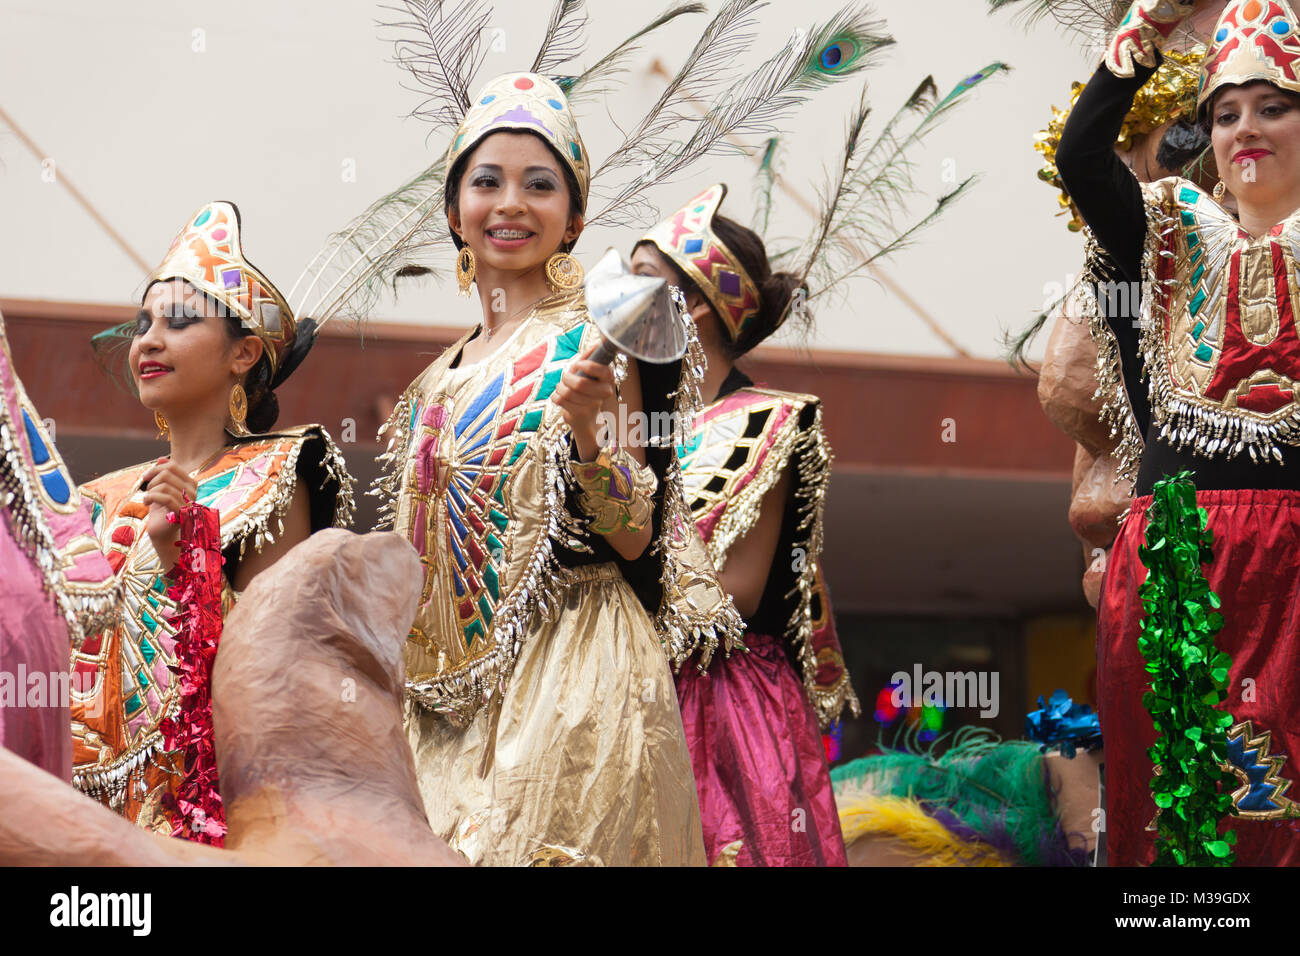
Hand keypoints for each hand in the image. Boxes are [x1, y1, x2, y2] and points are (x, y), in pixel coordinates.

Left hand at [141, 458, 197, 568]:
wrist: (162, 534)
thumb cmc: (161, 512)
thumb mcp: (160, 490)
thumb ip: (163, 474)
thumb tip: (162, 458)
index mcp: (190, 484)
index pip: (173, 466)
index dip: (156, 468)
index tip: (146, 477)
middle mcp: (192, 492)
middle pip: (167, 473)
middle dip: (152, 480)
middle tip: (147, 490)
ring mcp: (188, 502)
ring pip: (164, 485)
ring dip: (150, 491)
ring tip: (147, 499)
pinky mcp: (181, 513)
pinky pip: (165, 497)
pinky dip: (151, 497)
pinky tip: (146, 503)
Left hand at [551, 342, 614, 461]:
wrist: (585, 416)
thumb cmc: (585, 389)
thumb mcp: (588, 371)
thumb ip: (591, 357)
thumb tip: (599, 342)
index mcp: (608, 379)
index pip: (603, 371)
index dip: (588, 366)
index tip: (579, 364)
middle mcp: (604, 393)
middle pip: (581, 384)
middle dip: (567, 378)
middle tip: (565, 377)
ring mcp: (593, 405)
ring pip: (568, 392)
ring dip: (560, 387)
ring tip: (562, 387)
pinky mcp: (580, 414)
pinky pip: (561, 400)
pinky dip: (555, 396)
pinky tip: (560, 396)